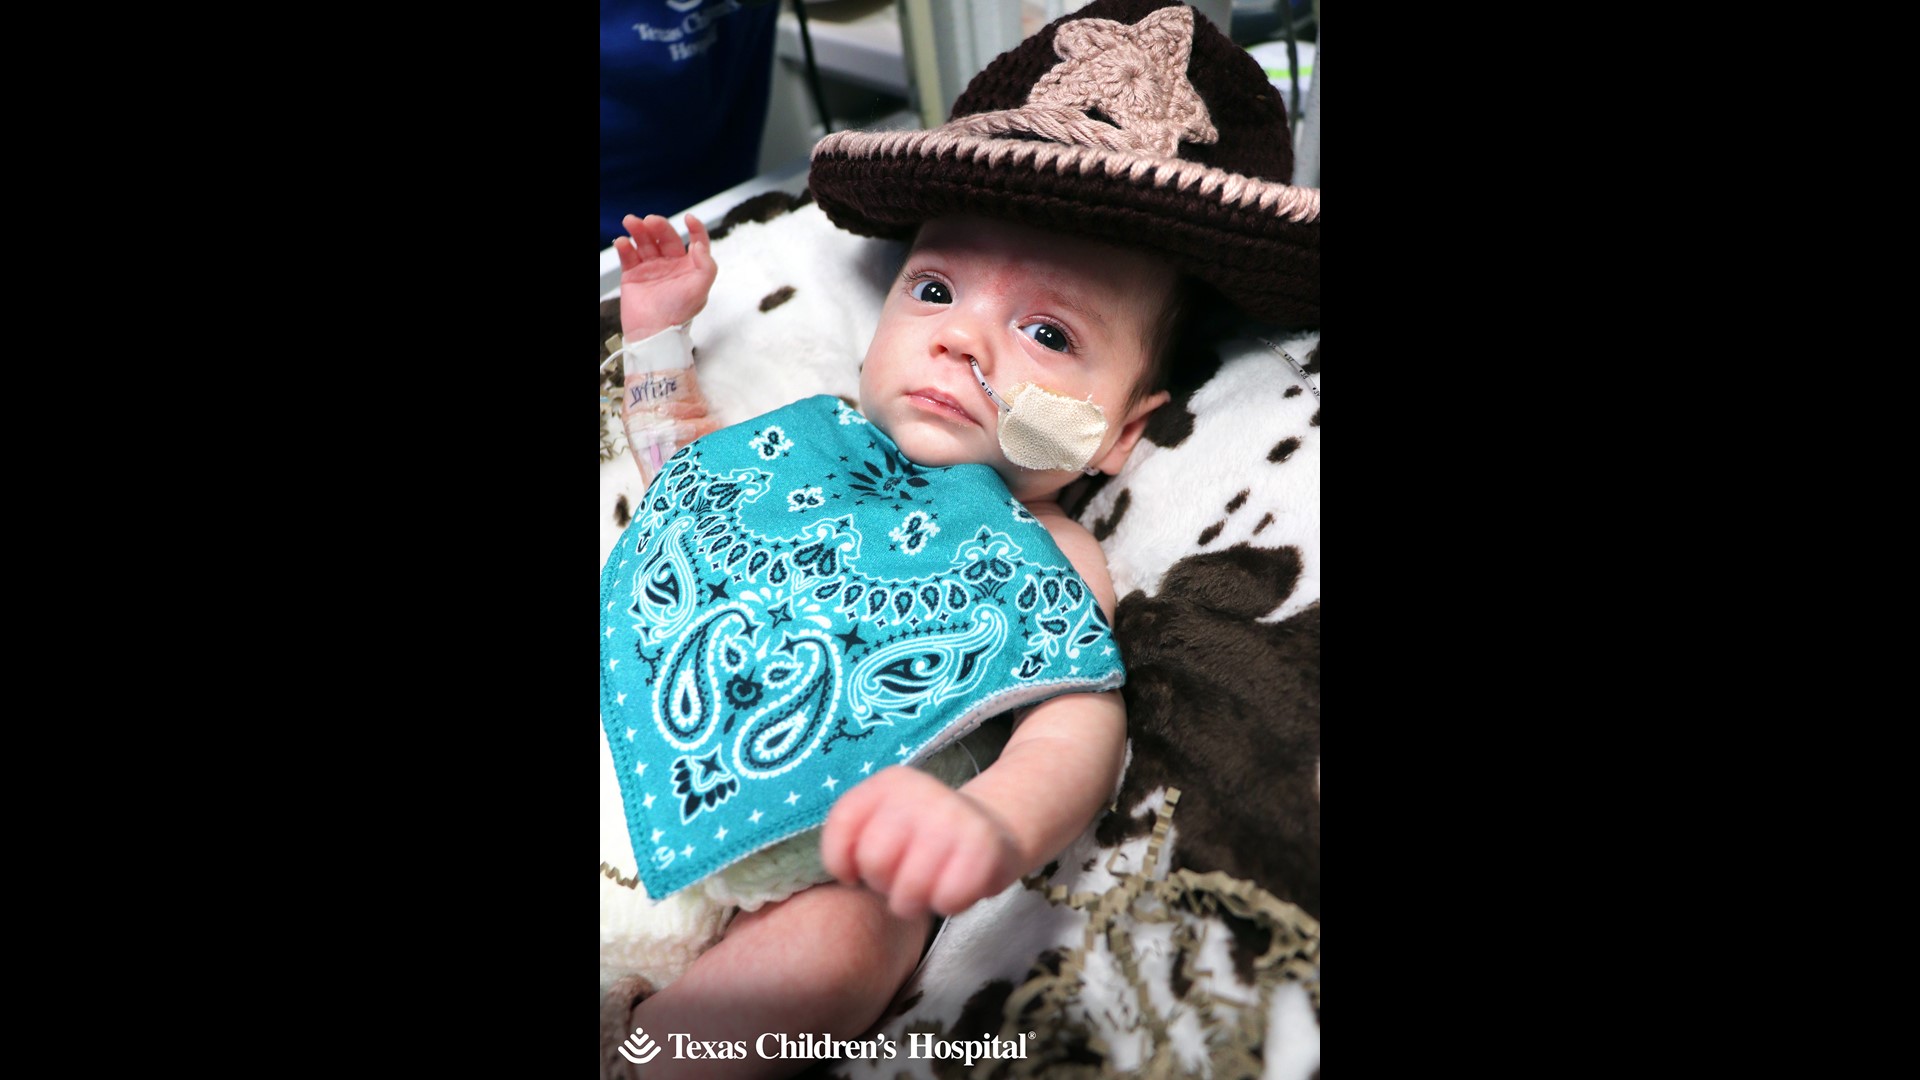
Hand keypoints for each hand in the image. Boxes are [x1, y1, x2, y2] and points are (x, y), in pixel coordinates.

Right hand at [615, 213, 715, 340]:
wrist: (654, 332)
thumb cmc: (679, 313)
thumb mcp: (701, 289)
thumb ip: (706, 265)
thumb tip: (699, 244)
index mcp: (690, 267)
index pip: (696, 241)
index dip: (695, 228)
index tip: (688, 218)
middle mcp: (671, 264)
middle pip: (666, 237)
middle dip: (658, 226)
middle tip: (649, 221)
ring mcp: (651, 268)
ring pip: (645, 242)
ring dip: (638, 230)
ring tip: (631, 222)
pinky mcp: (633, 274)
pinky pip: (628, 255)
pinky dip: (625, 246)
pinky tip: (623, 242)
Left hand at [820, 766, 1023, 919]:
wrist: (997, 829)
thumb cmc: (927, 836)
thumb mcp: (886, 821)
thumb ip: (854, 838)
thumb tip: (847, 873)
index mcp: (889, 782)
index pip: (842, 823)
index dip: (840, 861)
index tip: (856, 872)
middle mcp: (921, 791)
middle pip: (874, 861)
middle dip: (883, 883)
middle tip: (901, 877)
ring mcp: (954, 816)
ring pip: (909, 890)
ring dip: (915, 902)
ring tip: (927, 887)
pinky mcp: (985, 845)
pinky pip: (948, 899)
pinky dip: (949, 904)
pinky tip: (955, 888)